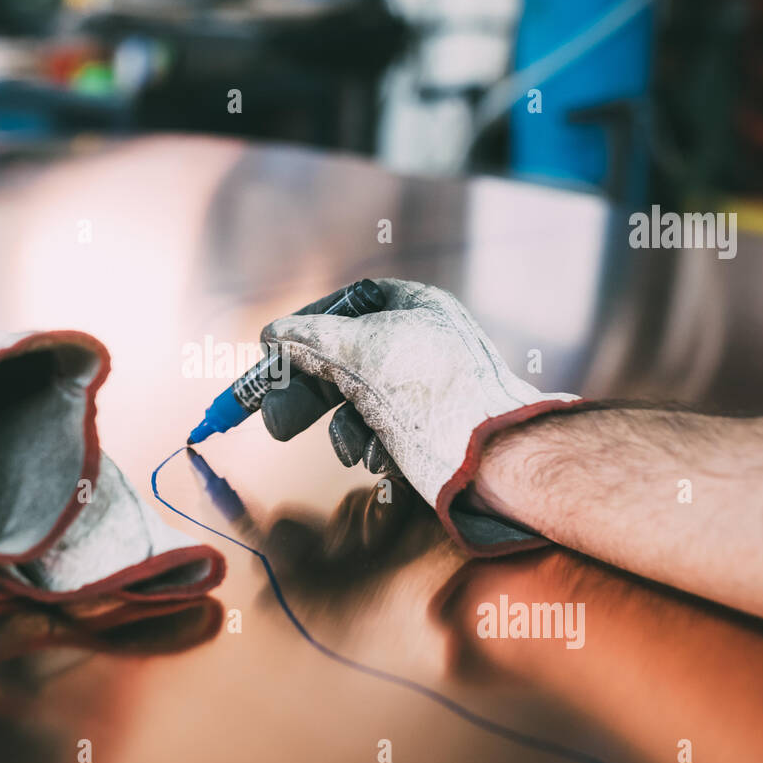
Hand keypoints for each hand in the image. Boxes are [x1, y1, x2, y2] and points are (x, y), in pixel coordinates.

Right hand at [260, 278, 580, 554]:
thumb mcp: (357, 351)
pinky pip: (381, 429)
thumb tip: (272, 334)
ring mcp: (425, 387)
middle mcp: (421, 342)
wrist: (491, 456)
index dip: (309, 323)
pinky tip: (379, 461)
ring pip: (359, 400)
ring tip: (348, 450)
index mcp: (415, 307)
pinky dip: (372, 445)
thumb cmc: (431, 390)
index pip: (349, 302)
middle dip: (310, 393)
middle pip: (345, 358)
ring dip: (343, 428)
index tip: (277, 348)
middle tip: (273, 420)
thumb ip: (308, 338)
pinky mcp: (427, 427)